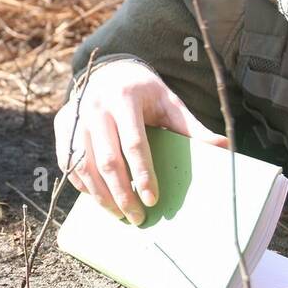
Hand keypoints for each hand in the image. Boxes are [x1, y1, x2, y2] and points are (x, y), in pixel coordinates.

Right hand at [54, 60, 227, 223]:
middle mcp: (95, 107)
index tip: (152, 199)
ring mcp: (75, 116)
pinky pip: (68, 162)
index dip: (143, 174)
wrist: (109, 71)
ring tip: (117, 213)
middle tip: (137, 216)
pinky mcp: (62, 125)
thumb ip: (191, 127)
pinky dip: (81, 183)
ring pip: (83, 165)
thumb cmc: (144, 92)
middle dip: (122, 193)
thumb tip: (224, 147)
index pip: (134, 143)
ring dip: (100, 195)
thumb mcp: (169, 103)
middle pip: (107, 160)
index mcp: (125, 99)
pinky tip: (97, 197)